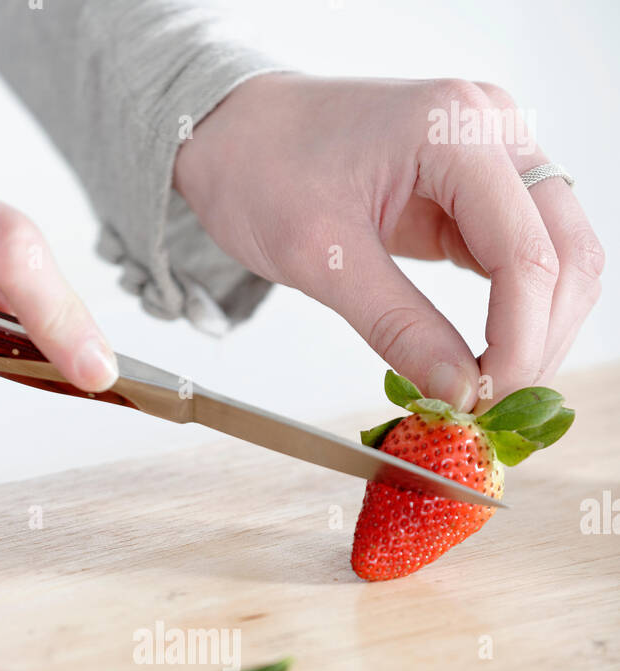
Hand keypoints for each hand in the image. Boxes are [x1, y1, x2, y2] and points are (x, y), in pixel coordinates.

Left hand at [174, 75, 603, 409]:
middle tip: (492, 409)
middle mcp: (493, 127)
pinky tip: (482, 359)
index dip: (519, 343)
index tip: (484, 404)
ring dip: (539, 332)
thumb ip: (398, 327)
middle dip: (540, 342)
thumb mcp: (322, 260)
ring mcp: (497, 152)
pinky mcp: (484, 186)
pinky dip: (516, 314)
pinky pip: (527, 257)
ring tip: (486, 390)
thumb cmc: (262, 171)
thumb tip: (460, 393)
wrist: (236, 131)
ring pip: (563, 258)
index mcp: (454, 129)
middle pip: (568, 253)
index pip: (527, 253)